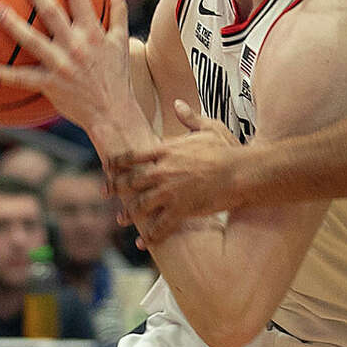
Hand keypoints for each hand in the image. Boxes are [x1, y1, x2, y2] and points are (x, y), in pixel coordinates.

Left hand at [0, 0, 130, 135]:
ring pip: (32, 41)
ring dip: (13, 25)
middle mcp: (76, 46)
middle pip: (52, 12)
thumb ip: (119, 14)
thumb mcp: (122, 43)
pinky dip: (0, 72)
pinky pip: (20, 78)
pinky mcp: (49, 84)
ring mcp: (61, 65)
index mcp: (93, 32)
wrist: (113, 114)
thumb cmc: (117, 78)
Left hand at [110, 101, 245, 242]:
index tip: (107, 167)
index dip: (117, 162)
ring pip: (140, 206)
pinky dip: (151, 236)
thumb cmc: (227, 150)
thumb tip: (178, 103)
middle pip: (130, 181)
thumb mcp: (208, 128)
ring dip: (129, 214)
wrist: (241, 172)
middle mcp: (163, 171)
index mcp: (167, 151)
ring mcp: (170, 192)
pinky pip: (160, 226)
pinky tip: (143, 243)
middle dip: (115, 187)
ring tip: (121, 219)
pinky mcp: (181, 210)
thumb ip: (189, 117)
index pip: (132, 156)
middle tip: (105, 192)